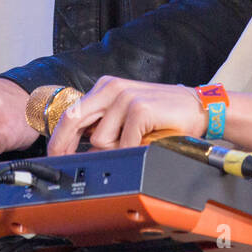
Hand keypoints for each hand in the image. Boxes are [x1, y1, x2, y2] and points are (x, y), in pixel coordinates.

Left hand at [46, 76, 208, 155]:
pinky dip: (132, 151)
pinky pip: (124, 144)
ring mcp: (125, 97)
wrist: (198, 107)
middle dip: (65, 146)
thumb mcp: (127, 114)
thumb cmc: (163, 114)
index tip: (53, 156)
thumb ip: (104, 125)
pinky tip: (146, 142)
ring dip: (115, 150)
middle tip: (63, 163)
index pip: (71, 112)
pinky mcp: (139, 108)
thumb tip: (82, 149)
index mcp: (105, 88)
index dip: (59, 137)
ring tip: (135, 142)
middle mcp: (111, 88)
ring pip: (100, 140)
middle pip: (73, 120)